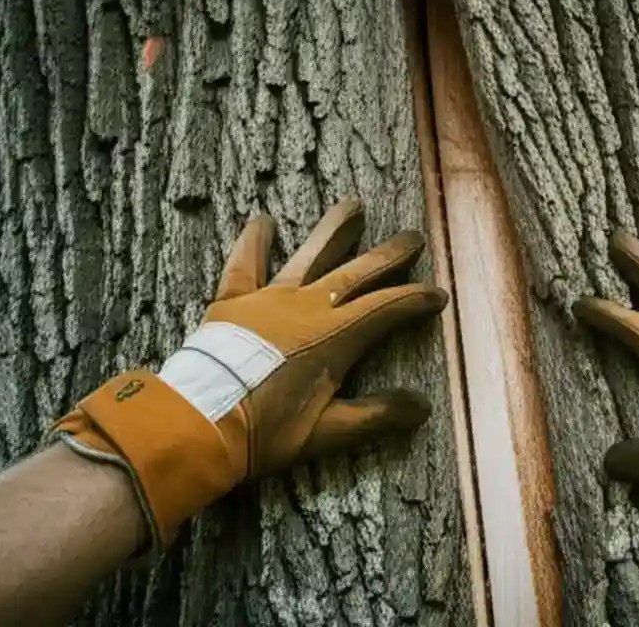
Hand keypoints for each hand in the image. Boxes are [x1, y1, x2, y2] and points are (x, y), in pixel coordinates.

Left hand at [53, 200, 446, 549]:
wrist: (200, 423)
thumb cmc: (266, 432)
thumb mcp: (327, 432)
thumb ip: (375, 416)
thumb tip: (421, 408)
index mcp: (335, 337)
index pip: (387, 309)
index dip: (415, 299)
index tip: (438, 294)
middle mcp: (307, 307)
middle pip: (357, 273)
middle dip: (389, 255)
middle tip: (413, 237)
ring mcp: (269, 299)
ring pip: (310, 254)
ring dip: (334, 230)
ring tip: (353, 205)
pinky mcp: (233, 301)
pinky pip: (246, 263)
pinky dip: (254, 240)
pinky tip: (263, 219)